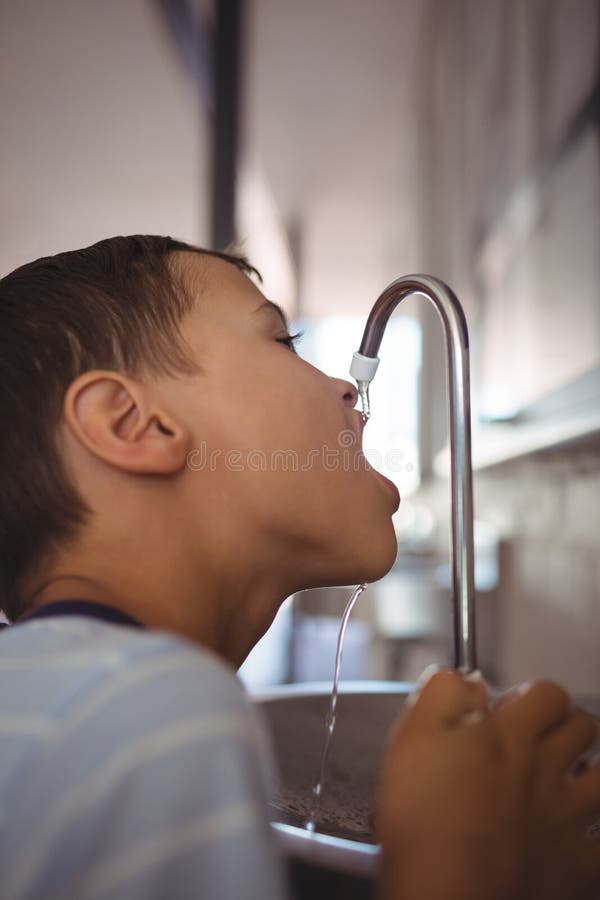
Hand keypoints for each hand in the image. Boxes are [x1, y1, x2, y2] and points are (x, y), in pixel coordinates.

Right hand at [375, 670, 599, 899]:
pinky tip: (572, 835)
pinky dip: (591, 836)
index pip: (546, 693)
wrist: (449, 893)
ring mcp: (564, 819)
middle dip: (565, 723)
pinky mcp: (572, 866)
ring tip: (566, 777)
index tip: (512, 705)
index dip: (532, 694)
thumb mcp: (413, 735)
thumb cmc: (426, 819)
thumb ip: (442, 694)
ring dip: (590, 772)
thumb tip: (462, 678)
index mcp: (510, 735)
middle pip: (582, 728)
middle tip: (541, 735)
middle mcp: (545, 770)